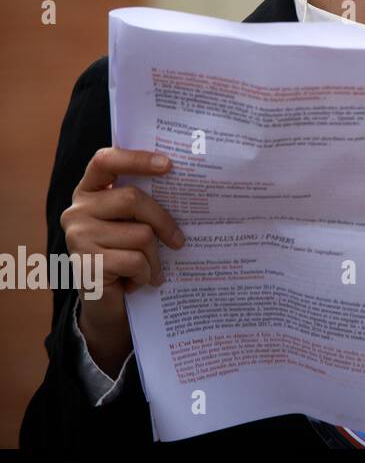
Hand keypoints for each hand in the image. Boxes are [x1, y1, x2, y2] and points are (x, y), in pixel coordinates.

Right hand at [60, 147, 184, 374]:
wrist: (109, 304)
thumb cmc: (130, 256)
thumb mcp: (136, 224)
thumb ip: (145, 203)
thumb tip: (190, 186)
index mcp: (90, 192)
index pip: (105, 160)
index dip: (136, 158)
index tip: (169, 165)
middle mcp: (77, 210)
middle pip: (133, 199)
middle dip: (164, 221)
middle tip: (180, 241)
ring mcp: (77, 237)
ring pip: (140, 234)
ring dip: (154, 257)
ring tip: (149, 269)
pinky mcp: (85, 264)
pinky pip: (135, 261)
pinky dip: (146, 274)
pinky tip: (138, 282)